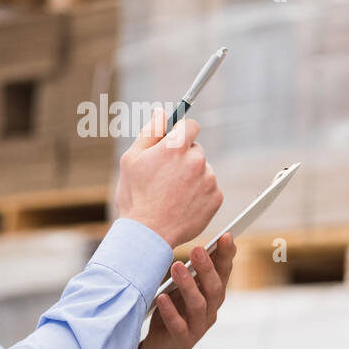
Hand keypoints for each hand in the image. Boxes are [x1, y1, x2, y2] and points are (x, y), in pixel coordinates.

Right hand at [114, 106, 223, 247]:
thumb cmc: (135, 197)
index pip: (190, 125)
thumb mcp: (132, 159)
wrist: (148, 235)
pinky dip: (199, 194)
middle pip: (195, 149)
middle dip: (183, 158)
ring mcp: (208, 179)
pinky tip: (182, 204)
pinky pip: (209, 189)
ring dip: (192, 177)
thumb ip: (150, 132)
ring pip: (203, 170)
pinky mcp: (216, 198)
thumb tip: (161, 112)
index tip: (173, 145)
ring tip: (172, 195)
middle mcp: (196, 159)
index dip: (180, 134)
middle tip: (165, 178)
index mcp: (175, 146)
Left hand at [136, 233, 236, 348]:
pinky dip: (171, 311)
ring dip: (188, 285)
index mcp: (212, 296)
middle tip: (196, 249)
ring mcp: (197, 327)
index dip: (226, 256)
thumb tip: (197, 245)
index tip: (226, 236)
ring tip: (176, 267)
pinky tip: (162, 297)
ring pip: (199, 305)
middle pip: (214, 288)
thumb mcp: (184, 291)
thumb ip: (193, 273)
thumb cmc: (174, 314)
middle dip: (207, 268)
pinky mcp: (182, 340)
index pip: (223, 273)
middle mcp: (210, 311)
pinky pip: (178, 325)